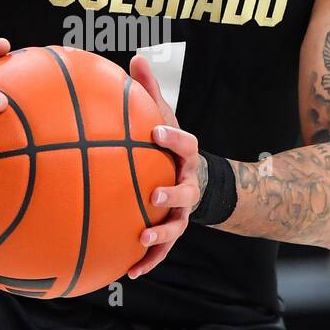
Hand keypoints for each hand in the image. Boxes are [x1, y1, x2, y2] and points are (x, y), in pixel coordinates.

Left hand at [126, 53, 201, 277]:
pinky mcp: (174, 231)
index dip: (174, 139)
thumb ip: (150, 93)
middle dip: (172, 194)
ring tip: (143, 239)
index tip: (157, 132)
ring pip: (177, 226)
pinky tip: (128, 272)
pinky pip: (162, 251)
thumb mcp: (165, 117)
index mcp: (186, 157)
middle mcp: (188, 186)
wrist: (200, 181)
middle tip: (154, 194)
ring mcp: (183, 212)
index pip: (186, 145)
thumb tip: (135, 57)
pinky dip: (148, 262)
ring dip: (161, 236)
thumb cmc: (170, 146)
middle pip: (185, 193)